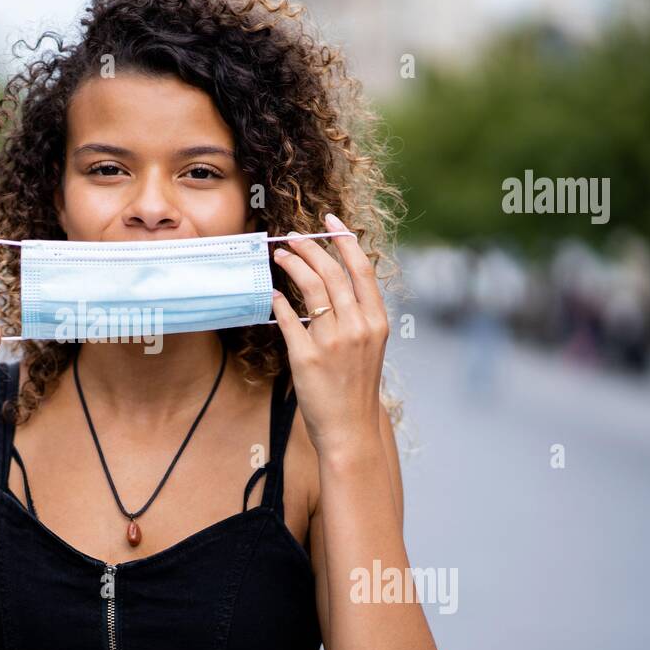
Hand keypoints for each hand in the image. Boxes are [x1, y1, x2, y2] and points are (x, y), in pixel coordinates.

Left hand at [268, 212, 389, 454]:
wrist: (350, 427)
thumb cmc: (357, 385)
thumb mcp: (369, 345)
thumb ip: (358, 314)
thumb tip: (334, 282)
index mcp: (376, 321)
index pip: (361, 269)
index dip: (344, 241)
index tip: (330, 222)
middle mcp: (358, 327)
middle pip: (331, 272)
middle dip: (309, 248)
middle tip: (290, 237)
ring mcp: (333, 342)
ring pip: (310, 288)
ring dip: (292, 266)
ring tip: (280, 256)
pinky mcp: (307, 357)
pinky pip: (289, 320)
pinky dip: (280, 302)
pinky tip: (273, 293)